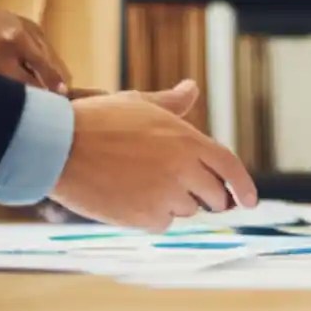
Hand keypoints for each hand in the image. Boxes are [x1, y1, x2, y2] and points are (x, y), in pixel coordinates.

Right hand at [49, 80, 258, 231]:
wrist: (60, 147)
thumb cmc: (98, 120)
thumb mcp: (140, 103)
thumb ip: (172, 103)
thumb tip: (192, 87)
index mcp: (187, 140)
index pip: (229, 166)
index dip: (244, 186)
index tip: (250, 201)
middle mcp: (184, 170)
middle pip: (215, 196)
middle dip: (208, 196)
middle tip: (188, 190)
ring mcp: (166, 196)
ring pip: (187, 210)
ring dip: (174, 202)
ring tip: (141, 181)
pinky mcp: (146, 218)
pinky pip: (162, 223)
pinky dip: (152, 215)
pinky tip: (129, 195)